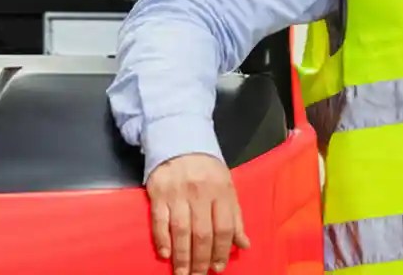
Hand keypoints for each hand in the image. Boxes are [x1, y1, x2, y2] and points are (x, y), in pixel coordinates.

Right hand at [146, 153, 250, 274]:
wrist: (179, 140)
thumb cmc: (207, 169)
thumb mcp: (227, 187)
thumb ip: (235, 216)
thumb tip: (244, 244)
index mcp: (221, 191)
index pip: (224, 227)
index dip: (222, 251)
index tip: (218, 267)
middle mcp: (200, 193)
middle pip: (202, 233)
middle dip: (201, 259)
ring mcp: (178, 193)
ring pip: (181, 230)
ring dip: (182, 256)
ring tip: (183, 273)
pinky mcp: (158, 192)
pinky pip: (159, 220)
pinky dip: (162, 239)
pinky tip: (166, 254)